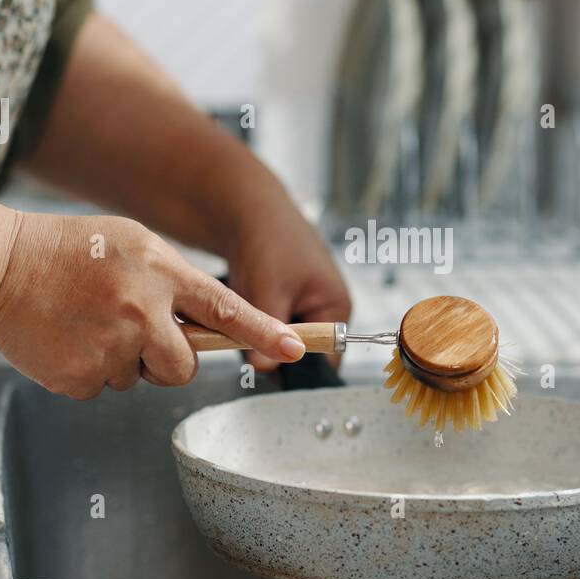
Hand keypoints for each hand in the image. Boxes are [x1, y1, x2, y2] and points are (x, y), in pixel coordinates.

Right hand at [0, 213, 305, 397]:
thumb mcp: (135, 246)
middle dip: (165, 358)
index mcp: (161, 272)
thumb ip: (174, 282)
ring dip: (120, 361)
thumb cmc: (70, 252)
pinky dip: (86, 372)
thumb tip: (208, 326)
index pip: (226, 308)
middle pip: (183, 365)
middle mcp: (142, 310)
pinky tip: (66, 340)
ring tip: (87, 323)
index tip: (298, 348)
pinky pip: (101, 389)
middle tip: (130, 329)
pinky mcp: (80, 376)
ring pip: (139, 379)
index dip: (264, 332)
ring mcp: (111, 345)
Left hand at [225, 199, 351, 370]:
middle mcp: (325, 310)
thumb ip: (268, 336)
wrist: (245, 208)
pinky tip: (243, 308)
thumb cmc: (268, 239)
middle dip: (273, 349)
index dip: (297, 367)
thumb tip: (265, 371)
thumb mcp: (268, 293)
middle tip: (248, 339)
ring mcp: (304, 305)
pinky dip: (253, 323)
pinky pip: (269, 327)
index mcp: (337, 308)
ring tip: (245, 315)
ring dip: (260, 334)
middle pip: (301, 352)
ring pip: (280, 341)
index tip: (268, 367)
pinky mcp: (283, 302)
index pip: (326, 360)